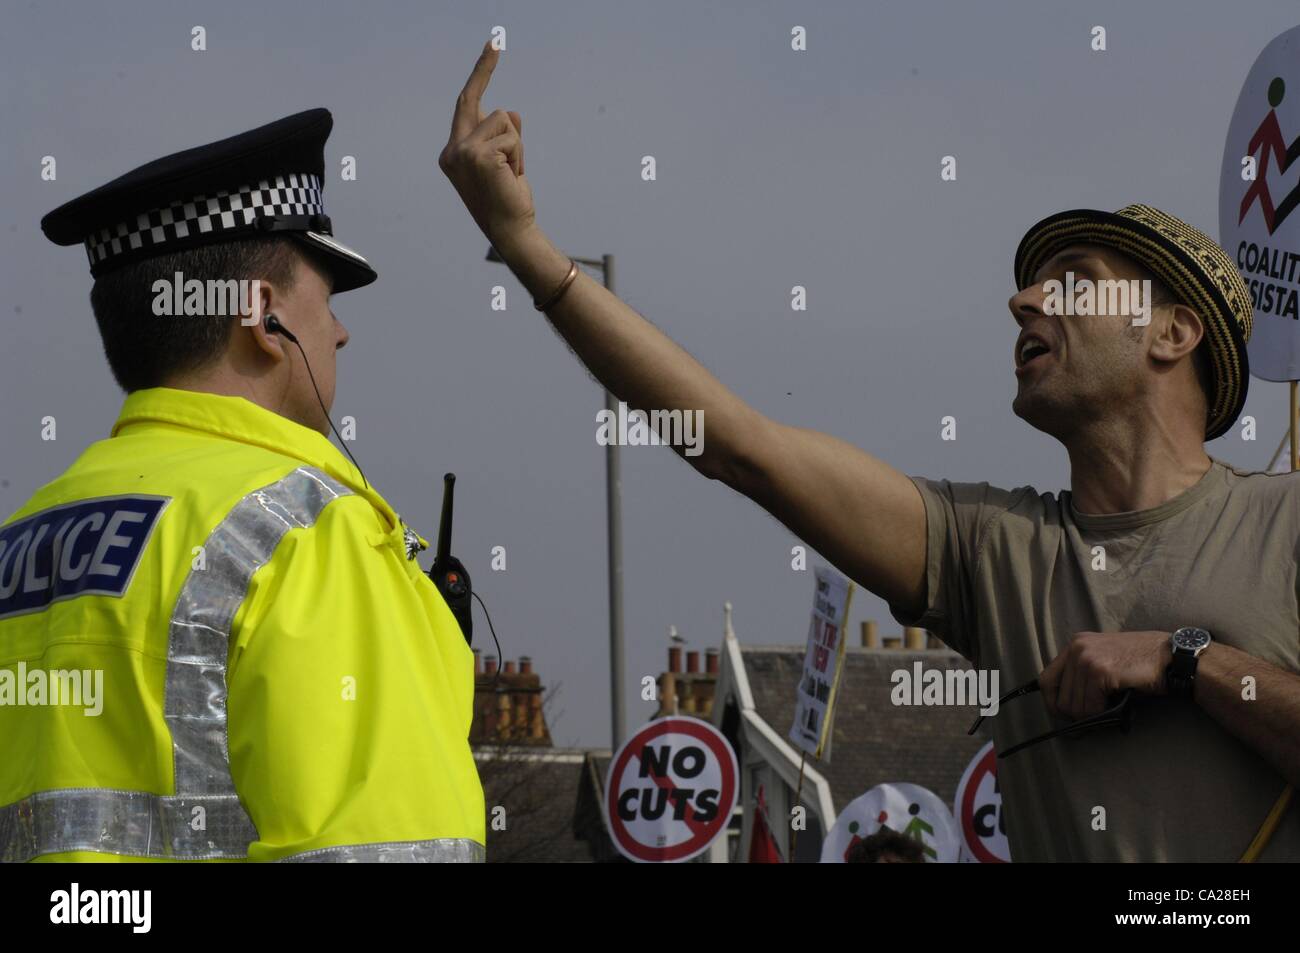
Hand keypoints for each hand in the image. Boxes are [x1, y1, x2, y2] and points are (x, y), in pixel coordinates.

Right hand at [439, 41, 535, 254]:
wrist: (511, 229)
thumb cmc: (509, 198)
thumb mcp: (508, 161)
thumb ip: (506, 135)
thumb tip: (510, 111)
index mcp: (452, 152)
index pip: (465, 106)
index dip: (479, 76)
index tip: (491, 48)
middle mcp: (451, 150)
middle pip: (478, 103)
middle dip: (483, 67)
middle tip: (494, 39)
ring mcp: (461, 152)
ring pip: (503, 121)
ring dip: (517, 146)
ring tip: (512, 173)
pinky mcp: (477, 155)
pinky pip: (511, 136)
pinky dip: (519, 156)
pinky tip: (512, 177)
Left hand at [1038, 630, 1170, 719]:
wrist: (1173, 658)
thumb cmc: (1143, 665)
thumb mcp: (1106, 661)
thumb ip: (1084, 676)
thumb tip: (1067, 710)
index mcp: (1076, 644)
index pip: (1046, 679)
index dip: (1052, 703)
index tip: (1064, 717)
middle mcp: (1076, 648)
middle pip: (1058, 696)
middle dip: (1075, 714)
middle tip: (1094, 719)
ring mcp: (1086, 658)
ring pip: (1074, 706)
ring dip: (1092, 716)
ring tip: (1110, 708)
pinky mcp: (1099, 671)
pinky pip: (1090, 707)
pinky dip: (1102, 714)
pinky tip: (1117, 704)